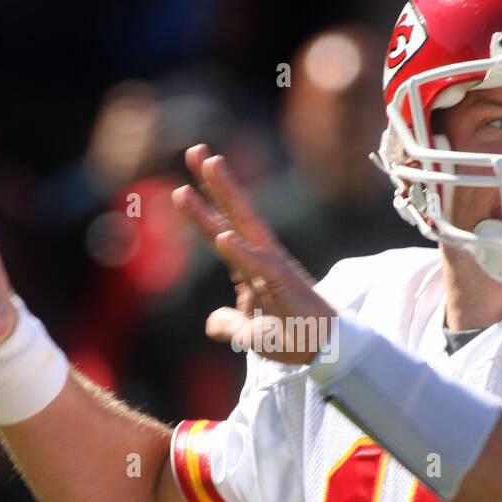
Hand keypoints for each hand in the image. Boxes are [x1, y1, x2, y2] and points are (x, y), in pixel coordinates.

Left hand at [173, 145, 335, 365]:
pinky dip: (240, 251)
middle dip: (212, 183)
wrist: (321, 351)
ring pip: (244, 224)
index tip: (181, 187)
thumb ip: (229, 324)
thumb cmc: (290, 337)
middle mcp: (260, 257)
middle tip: (194, 149)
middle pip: (231, 213)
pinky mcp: (283, 281)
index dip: (200, 211)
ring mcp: (271, 265)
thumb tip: (211, 322)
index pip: (219, 232)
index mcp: (250, 267)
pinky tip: (223, 236)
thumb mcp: (249, 334)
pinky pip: (258, 264)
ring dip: (227, 193)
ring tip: (210, 164)